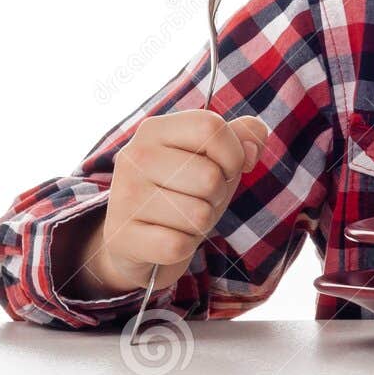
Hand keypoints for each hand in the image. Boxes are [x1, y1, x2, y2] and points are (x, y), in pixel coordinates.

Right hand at [76, 109, 270, 294]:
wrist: (138, 240)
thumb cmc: (185, 190)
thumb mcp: (216, 157)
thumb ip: (245, 136)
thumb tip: (252, 151)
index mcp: (154, 130)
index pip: (211, 128)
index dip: (233, 154)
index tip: (225, 168)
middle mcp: (134, 157)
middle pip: (210, 177)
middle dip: (217, 194)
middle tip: (196, 198)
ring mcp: (124, 197)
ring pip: (198, 215)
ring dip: (201, 222)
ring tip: (180, 217)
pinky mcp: (122, 236)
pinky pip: (179, 245)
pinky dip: (184, 246)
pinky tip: (166, 238)